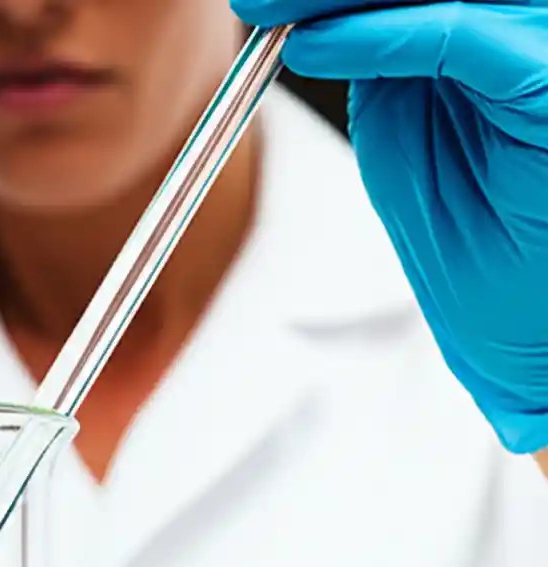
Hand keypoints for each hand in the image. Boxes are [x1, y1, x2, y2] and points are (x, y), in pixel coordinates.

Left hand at [232, 0, 547, 452]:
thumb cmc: (473, 233)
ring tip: (271, 14)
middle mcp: (524, 27)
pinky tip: (316, 46)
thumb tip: (308, 19)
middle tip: (257, 1)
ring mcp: (542, 50)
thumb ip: (375, 56)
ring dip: (338, 4)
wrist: (521, 325)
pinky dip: (380, 36)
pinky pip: (460, 36)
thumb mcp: (403, 123)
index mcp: (492, 30)